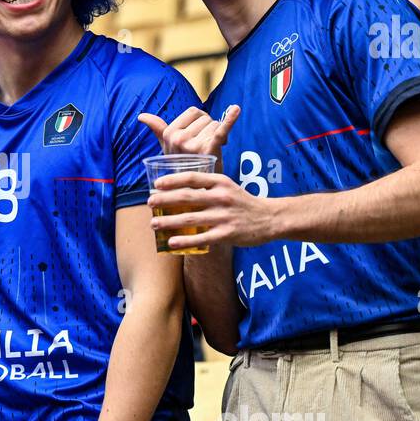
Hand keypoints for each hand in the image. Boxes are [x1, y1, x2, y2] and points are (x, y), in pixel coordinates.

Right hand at [139, 105, 239, 169]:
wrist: (197, 188)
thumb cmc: (182, 164)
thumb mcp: (167, 146)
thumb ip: (157, 128)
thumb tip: (141, 116)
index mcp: (169, 133)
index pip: (193, 111)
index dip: (200, 121)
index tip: (198, 135)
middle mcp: (179, 138)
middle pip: (206, 117)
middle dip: (209, 128)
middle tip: (205, 146)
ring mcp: (193, 144)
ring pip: (215, 124)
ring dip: (217, 135)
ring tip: (211, 150)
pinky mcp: (209, 149)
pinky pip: (221, 130)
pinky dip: (230, 119)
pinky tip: (236, 109)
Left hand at [148, 169, 280, 249]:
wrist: (270, 218)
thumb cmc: (243, 202)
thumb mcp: (228, 187)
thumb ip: (207, 186)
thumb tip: (179, 188)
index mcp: (220, 182)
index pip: (192, 178)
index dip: (172, 180)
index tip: (157, 184)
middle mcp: (221, 197)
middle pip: (187, 197)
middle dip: (165, 200)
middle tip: (149, 203)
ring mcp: (224, 216)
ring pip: (191, 218)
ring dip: (169, 221)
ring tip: (153, 223)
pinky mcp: (227, 234)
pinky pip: (202, 238)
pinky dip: (185, 241)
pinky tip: (171, 242)